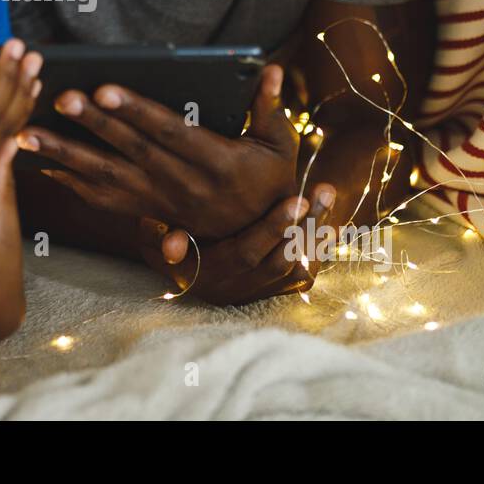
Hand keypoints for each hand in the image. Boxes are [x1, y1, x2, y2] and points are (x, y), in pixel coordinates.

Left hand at [23, 64, 296, 239]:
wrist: (258, 235)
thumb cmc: (270, 180)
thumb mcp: (280, 145)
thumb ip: (270, 107)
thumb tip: (273, 69)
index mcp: (215, 163)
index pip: (168, 132)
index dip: (135, 110)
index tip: (103, 87)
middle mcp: (182, 184)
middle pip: (129, 150)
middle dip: (91, 124)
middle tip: (58, 98)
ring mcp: (158, 200)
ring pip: (105, 177)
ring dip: (63, 156)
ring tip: (25, 136)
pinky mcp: (144, 209)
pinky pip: (101, 198)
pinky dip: (67, 181)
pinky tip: (37, 165)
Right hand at [140, 183, 337, 305]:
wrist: (176, 267)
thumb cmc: (161, 239)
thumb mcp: (152, 238)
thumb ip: (160, 236)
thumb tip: (172, 246)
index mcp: (209, 276)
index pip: (246, 254)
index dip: (272, 229)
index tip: (296, 200)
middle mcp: (236, 289)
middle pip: (279, 261)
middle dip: (305, 225)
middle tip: (324, 191)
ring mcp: (256, 292)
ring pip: (296, 268)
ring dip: (315, 232)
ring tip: (328, 195)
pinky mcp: (272, 291)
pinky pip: (302, 275)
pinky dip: (316, 249)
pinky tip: (331, 224)